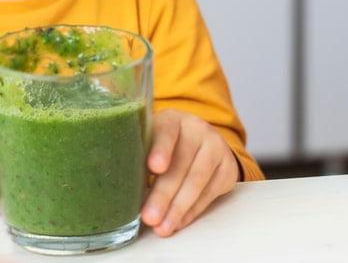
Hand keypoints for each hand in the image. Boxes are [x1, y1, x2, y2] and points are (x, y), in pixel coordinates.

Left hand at [140, 109, 238, 236]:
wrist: (200, 141)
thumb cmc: (165, 145)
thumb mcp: (151, 140)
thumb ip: (138, 157)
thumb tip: (119, 188)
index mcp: (172, 119)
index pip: (167, 132)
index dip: (160, 150)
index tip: (153, 167)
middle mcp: (197, 129)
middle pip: (180, 164)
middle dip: (163, 195)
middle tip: (149, 217)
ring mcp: (216, 147)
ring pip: (197, 181)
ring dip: (177, 208)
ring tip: (162, 227)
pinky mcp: (227, 168)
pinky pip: (209, 194)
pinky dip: (192, 211)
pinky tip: (178, 222)